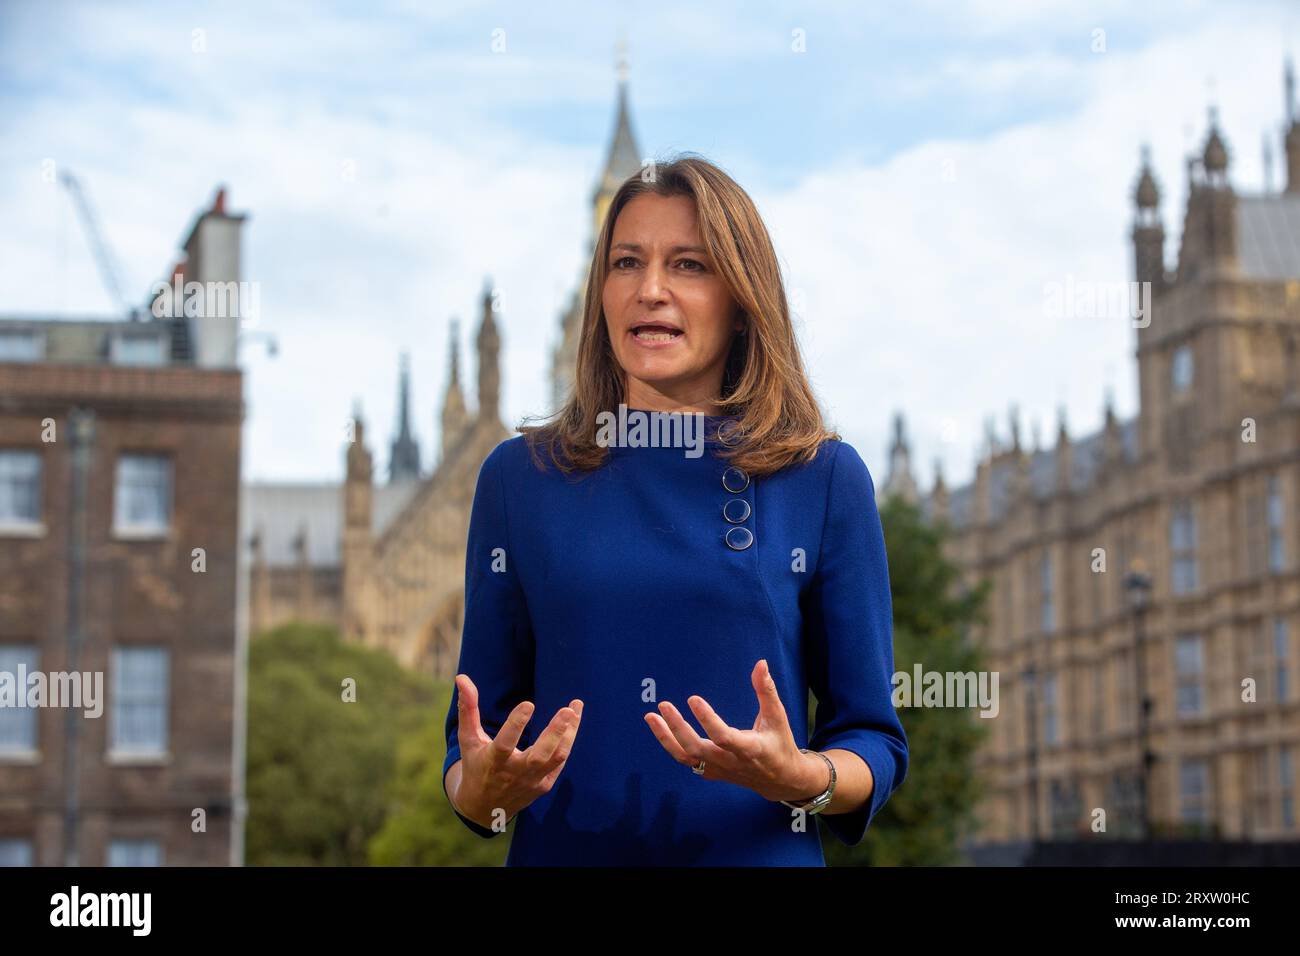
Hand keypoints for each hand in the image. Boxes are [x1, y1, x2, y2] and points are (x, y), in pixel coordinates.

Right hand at [450, 673, 582, 830]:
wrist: (484, 808)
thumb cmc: (476, 766)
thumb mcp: (468, 739)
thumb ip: (468, 709)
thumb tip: (462, 678)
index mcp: (494, 762)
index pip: (506, 744)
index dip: (516, 724)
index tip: (528, 703)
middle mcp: (515, 773)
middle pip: (540, 755)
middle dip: (555, 732)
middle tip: (568, 709)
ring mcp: (532, 781)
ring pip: (557, 757)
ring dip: (569, 733)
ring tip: (575, 708)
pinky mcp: (544, 785)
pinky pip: (561, 762)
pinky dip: (568, 741)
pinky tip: (574, 721)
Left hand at [643, 659, 827, 802]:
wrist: (780, 780)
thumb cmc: (779, 742)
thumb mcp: (777, 716)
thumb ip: (766, 690)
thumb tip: (761, 663)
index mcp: (750, 749)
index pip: (724, 737)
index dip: (707, 719)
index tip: (692, 698)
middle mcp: (731, 762)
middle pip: (698, 749)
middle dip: (677, 728)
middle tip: (663, 705)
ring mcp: (719, 770)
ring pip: (686, 757)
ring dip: (666, 738)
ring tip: (650, 716)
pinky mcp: (711, 772)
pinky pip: (686, 760)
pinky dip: (671, 745)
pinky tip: (660, 727)